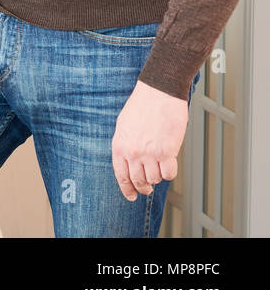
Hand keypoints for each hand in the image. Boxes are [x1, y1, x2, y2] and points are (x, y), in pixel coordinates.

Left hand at [112, 80, 188, 200]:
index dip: (126, 188)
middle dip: (143, 187)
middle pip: (138, 180)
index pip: (121, 175)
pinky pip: (169, 174)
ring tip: (159, 168)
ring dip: (157, 177)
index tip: (131, 196)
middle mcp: (132, 152)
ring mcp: (149, 153)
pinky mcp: (167, 152)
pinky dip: (170, 173)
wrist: (158, 93)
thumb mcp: (124, 126)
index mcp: (119, 145)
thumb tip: (130, 161)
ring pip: (154, 179)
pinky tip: (169, 165)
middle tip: (147, 189)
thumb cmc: (142, 106)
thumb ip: (126, 144)